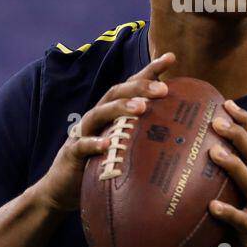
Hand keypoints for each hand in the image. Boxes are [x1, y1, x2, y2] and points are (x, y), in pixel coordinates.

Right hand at [33, 52, 175, 212]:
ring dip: (120, 108)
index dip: (150, 70)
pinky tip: (107, 144)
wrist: (62, 189)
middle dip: (140, 87)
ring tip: (142, 108)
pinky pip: (82, 145)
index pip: (131, 85)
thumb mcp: (125, 146)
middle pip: (116, 92)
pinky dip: (94, 143)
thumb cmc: (100, 165)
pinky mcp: (72, 154)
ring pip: (100, 113)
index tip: (170, 57)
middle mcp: (98, 117)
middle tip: (164, 89)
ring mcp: (83, 133)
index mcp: (112, 112)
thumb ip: (145, 136)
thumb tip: (184, 134)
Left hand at [207, 100, 246, 246]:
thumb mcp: (238, 205)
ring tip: (214, 152)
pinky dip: (228, 212)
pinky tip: (213, 206)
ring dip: (234, 166)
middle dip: (238, 135)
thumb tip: (186, 170)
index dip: (245, 122)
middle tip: (217, 120)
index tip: (228, 102)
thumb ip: (220, 188)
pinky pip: (241, 222)